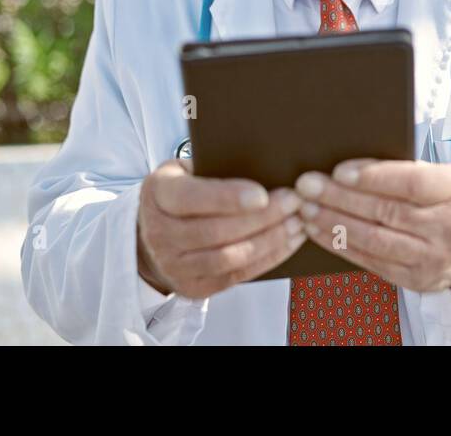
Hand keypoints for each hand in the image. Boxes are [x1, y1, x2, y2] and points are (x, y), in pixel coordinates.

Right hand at [137, 159, 305, 298]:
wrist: (153, 235)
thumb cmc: (181, 192)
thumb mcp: (185, 170)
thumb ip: (212, 167)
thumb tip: (263, 163)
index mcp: (157, 194)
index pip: (191, 197)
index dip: (227, 198)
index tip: (262, 194)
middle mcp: (160, 233)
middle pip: (216, 231)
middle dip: (261, 218)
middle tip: (293, 202)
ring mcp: (174, 265)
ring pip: (229, 257)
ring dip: (269, 241)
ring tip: (297, 223)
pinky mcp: (193, 287)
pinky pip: (237, 276)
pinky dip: (267, 259)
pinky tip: (288, 243)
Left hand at [294, 159, 450, 294]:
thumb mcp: (445, 176)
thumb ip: (407, 171)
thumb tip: (351, 167)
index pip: (412, 183)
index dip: (373, 177)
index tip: (339, 171)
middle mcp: (448, 226)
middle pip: (387, 211)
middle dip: (340, 198)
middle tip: (308, 186)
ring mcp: (432, 257)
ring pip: (375, 239)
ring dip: (334, 223)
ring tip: (306, 208)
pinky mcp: (416, 279)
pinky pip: (371, 261)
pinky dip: (341, 245)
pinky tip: (319, 231)